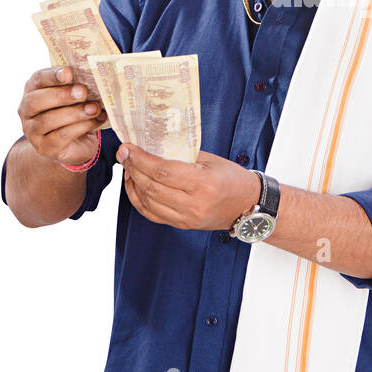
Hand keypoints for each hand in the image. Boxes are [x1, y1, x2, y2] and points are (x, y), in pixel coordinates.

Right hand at [17, 66, 107, 166]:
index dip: (52, 75)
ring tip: (94, 108)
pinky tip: (95, 120)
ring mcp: (32, 130)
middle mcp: (27, 109)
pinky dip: (80, 127)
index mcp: (33, 89)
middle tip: (82, 91)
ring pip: (48, 120)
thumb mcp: (74, 96)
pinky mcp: (43, 147)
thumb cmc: (73, 112)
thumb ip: (77, 86)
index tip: (68, 72)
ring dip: (74, 113)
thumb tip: (94, 77)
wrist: (73, 144)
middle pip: (36, 100)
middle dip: (61, 95)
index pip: (38, 79)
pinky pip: (60, 136)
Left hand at [117, 144, 261, 230]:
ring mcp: (186, 218)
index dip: (141, 159)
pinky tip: (135, 186)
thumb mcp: (211, 160)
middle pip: (152, 187)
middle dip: (133, 168)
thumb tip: (154, 145)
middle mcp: (193, 204)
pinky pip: (152, 214)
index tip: (128, 148)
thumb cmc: (233, 179)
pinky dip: (139, 200)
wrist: (247, 206)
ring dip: (134, 183)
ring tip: (129, 167)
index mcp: (203, 184)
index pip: (162, 172)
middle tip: (124, 154)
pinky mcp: (182, 225)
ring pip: (148, 202)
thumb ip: (183, 154)